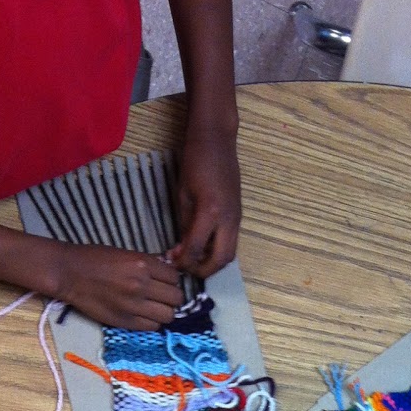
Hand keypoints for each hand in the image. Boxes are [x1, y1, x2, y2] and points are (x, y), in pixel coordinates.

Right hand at [50, 242, 182, 329]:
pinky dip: (152, 322)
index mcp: (142, 264)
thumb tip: (168, 271)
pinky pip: (153, 327)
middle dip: (172, 297)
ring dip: (164, 312)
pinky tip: (143, 315)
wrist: (69, 273)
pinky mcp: (126, 321)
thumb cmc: (95, 259)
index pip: (175, 277)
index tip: (165, 282)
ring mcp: (134, 305)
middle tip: (162, 296)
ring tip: (154, 307)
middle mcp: (142, 285)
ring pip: (169, 315)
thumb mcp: (125, 253)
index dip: (172, 280)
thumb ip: (148, 264)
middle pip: (177, 298)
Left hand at [169, 120, 240, 276]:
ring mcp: (237, 218)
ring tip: (194, 260)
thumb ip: (184, 225)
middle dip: (204, 271)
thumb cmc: (195, 160)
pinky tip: (203, 246)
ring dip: (213, 263)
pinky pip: (231, 242)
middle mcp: (228, 219)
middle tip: (187, 269)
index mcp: (211, 211)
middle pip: (221, 260)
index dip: (184, 261)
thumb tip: (180, 250)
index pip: (197, 249)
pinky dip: (218, 251)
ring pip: (230, 254)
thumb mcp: (183, 193)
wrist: (217, 140)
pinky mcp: (238, 216)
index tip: (172, 262)